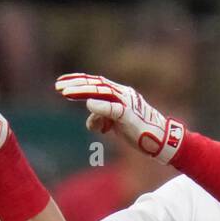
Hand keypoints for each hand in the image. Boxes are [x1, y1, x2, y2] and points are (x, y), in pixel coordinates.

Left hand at [55, 73, 185, 163]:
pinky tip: (89, 103)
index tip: (61, 82)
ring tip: (65, 93)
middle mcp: (123, 94)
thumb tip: (90, 122)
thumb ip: (102, 118)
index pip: (96, 83)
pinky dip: (101, 106)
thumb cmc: (139, 131)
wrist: (161, 140)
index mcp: (119, 94)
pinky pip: (113, 109)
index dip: (78, 80)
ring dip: (83, 91)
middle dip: (75, 85)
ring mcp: (127, 103)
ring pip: (102, 92)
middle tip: (58, 86)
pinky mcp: (130, 115)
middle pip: (96, 84)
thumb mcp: (116, 124)